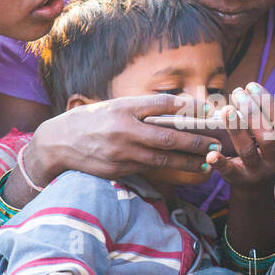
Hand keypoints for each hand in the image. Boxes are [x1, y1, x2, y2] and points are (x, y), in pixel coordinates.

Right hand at [30, 94, 219, 180]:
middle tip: (215, 143)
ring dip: (187, 162)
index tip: (208, 110)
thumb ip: (143, 108)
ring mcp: (121, 153)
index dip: (187, 106)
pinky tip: (184, 170)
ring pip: (162, 159)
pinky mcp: (118, 170)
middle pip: (167, 137)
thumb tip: (178, 108)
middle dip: (195, 142)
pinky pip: (149, 170)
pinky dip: (169, 170)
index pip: (161, 104)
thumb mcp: (115, 106)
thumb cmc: (91, 121)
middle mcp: (124, 130)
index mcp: (124, 108)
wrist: (59, 143)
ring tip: (207, 162)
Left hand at [207, 83, 274, 190]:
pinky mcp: (239, 179)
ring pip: (247, 150)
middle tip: (237, 93)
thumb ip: (264, 115)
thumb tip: (245, 92)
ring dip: (236, 128)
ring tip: (225, 109)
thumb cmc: (262, 150)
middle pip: (267, 136)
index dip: (269, 103)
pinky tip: (211, 154)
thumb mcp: (271, 134)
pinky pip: (229, 171)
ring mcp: (256, 170)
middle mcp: (273, 158)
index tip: (251, 86)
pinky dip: (220, 162)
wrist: (256, 185)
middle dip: (252, 112)